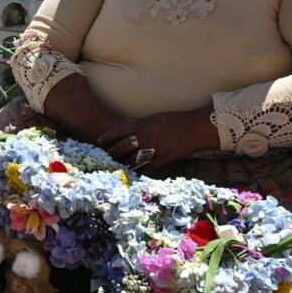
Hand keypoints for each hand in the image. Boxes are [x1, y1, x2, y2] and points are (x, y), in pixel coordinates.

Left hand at [96, 107, 218, 172]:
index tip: (98, 142)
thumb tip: (125, 134)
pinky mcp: (160, 161)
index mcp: (141, 124)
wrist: (193, 129)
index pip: (117, 131)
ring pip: (130, 161)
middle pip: (120, 148)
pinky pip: (144, 169)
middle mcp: (144, 137)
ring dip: (121, 165)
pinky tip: (131, 174)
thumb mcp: (152, 119)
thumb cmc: (173, 121)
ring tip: (114, 167)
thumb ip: (138, 126)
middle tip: (104, 157)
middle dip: (111, 154)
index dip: (106, 137)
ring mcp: (152, 150)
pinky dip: (136, 172)